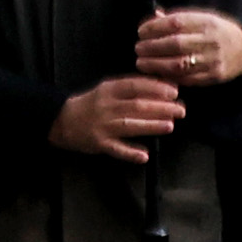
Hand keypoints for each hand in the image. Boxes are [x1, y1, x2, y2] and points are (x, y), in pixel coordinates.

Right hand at [49, 76, 183, 162]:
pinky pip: (116, 149)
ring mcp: (102, 126)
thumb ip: (130, 88)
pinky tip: (144, 156)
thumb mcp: (106, 89)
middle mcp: (106, 107)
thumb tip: (163, 87)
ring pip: (129, 125)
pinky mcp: (99, 144)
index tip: (174, 91)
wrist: (60, 120)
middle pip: (136, 106)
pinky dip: (130, 153)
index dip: (156, 88)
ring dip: (151, 126)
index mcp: (108, 90)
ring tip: (170, 126)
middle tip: (181, 110)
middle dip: (161, 108)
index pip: (135, 86)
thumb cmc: (90, 104)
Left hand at [133, 8, 241, 87]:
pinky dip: (168, 76)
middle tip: (138, 49)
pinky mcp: (213, 76)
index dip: (154, 27)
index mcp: (206, 22)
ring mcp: (213, 60)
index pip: (175, 23)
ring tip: (142, 62)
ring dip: (155, 64)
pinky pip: (187, 79)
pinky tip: (157, 73)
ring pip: (179, 64)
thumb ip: (177, 18)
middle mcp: (210, 41)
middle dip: (151, 47)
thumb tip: (154, 16)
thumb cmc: (217, 31)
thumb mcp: (201, 18)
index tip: (141, 31)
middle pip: (175, 44)